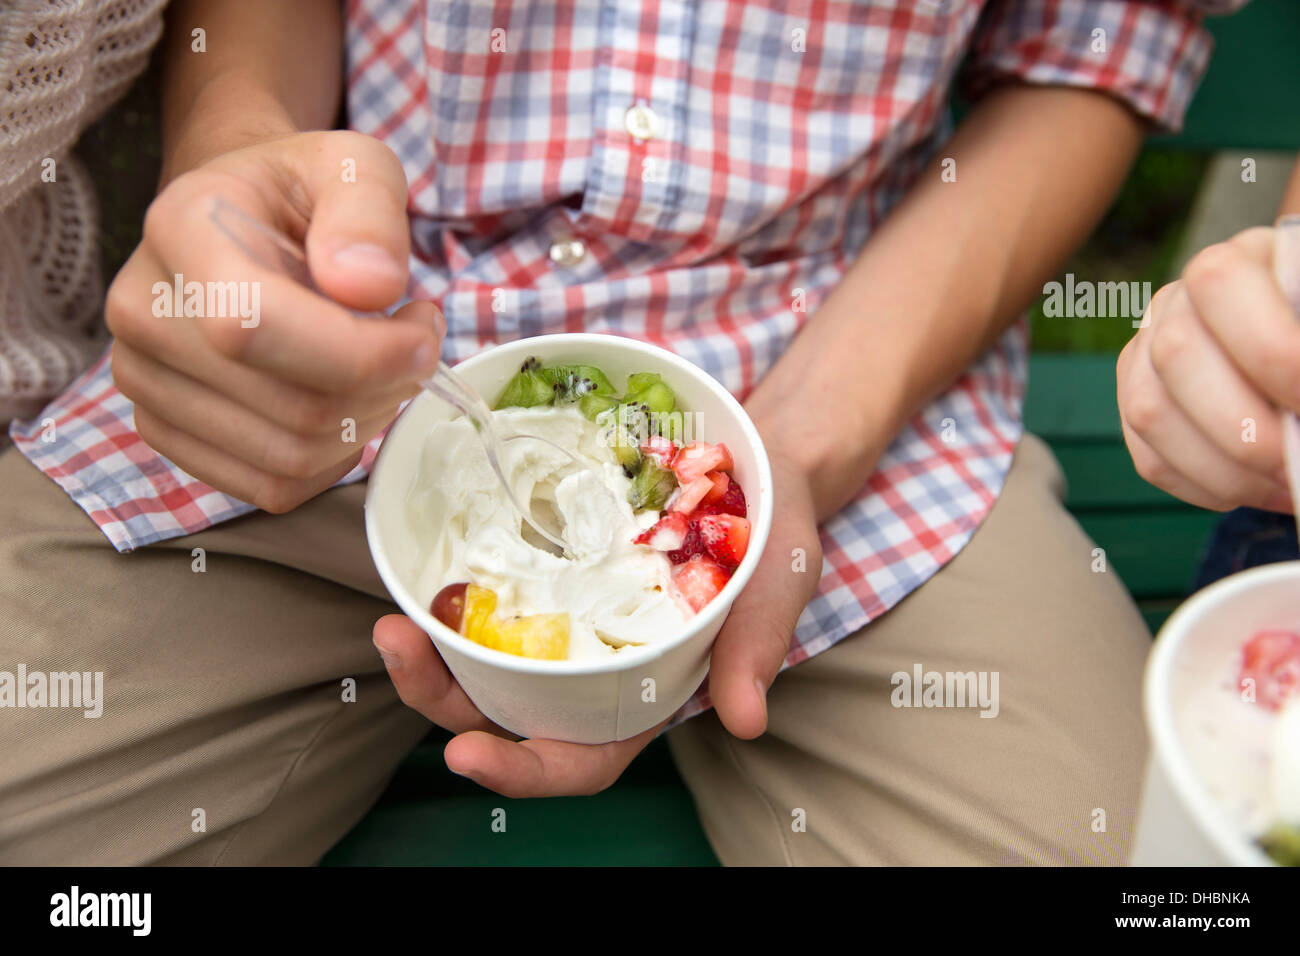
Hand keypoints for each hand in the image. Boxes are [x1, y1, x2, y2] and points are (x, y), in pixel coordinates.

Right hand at [106, 130, 443, 512]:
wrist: (242, 219)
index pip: (256, 326)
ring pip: (289, 457)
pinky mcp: (169, 433)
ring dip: (365, 423)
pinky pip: (272, 488)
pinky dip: (332, 460)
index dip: (364, 352)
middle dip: (385, 387)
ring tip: (381, 368)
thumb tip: (367, 286)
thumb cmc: (303, 194)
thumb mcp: (354, 166)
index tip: (422, 329)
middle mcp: (143, 311)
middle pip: (292, 406)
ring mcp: (145, 381)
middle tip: (413, 344)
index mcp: (181, 229)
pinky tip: (345, 404)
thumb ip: (369, 212)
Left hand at [372, 448, 822, 796]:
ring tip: (395, 619)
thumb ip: (758, 647)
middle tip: (399, 647)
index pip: (580, 758)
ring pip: (482, 663)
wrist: (757, 465)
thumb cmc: (774, 537)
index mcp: (646, 696)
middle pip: (507, 715)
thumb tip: (745, 719)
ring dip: (430, 653)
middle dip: (443, 700)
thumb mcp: (777, 585)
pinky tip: (421, 574)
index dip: (523, 771)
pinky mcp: (547, 572)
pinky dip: (452, 596)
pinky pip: (489, 599)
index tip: (467, 756)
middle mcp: (593, 671)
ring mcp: (564, 622)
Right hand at [1117, 226, 1295, 512]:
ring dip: (1224, 469)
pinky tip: (1255, 488)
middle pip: (1175, 355)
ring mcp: (1144, 355)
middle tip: (1296, 463)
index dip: (1269, 352)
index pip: (1220, 285)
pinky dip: (1205, 487)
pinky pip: (1150, 459)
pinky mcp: (1137, 405)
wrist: (1295, 340)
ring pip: (1150, 414)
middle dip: (1243, 427)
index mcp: (1232, 260)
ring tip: (1283, 486)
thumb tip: (1299, 415)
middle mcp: (1173, 302)